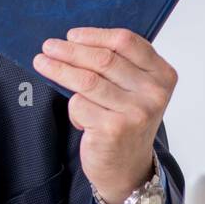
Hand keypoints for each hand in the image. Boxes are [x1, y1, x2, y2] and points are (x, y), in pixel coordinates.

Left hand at [32, 27, 176, 203]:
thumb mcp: (134, 90)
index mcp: (162, 75)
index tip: (72, 35)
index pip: (126, 42)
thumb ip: (118, 65)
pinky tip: (79, 117)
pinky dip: (72, 108)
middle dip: (70, 51)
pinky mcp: (114, 129)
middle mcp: (153, 93)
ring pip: (86, 80)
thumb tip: (73, 42)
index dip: (95, 36)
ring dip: (59, 69)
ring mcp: (135, 112)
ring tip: (42, 63)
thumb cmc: (127, 122)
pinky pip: (79, 104)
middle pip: (103, 60)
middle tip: (49, 46)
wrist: (127, 168)